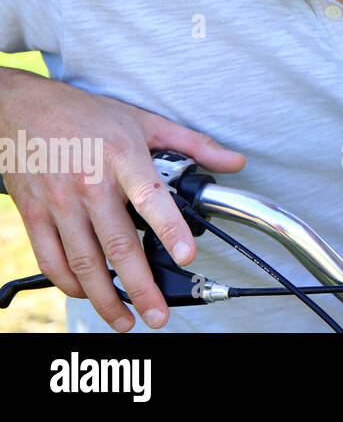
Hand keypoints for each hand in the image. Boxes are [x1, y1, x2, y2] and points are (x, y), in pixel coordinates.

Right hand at [0, 70, 244, 330]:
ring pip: (84, 261)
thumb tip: (234, 161)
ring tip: (125, 320)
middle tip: (158, 313)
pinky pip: (52, 258)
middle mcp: (90, 184)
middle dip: (140, 286)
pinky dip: (70, 283)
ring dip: (105, 297)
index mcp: (124, 158)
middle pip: (117, 244)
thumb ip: (193, 144)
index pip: (151, 198)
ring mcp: (59, 202)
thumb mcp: (145, 121)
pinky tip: (87, 294)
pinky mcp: (34, 213)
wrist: (23, 108)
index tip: (186, 256)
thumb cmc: (87, 114)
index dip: (170, 229)